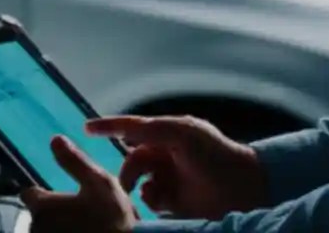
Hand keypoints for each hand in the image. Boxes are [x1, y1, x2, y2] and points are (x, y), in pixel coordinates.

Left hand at [20, 136, 136, 232]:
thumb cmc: (111, 220)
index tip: (61, 197)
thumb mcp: (99, 183)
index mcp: (43, 206)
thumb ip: (74, 161)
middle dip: (52, 213)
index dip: (43, 193)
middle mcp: (35, 228)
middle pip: (38, 215)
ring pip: (46, 231)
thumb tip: (55, 139)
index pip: (29, 193)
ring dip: (58, 228)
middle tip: (80, 214)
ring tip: (83, 227)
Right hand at [87, 115, 268, 220]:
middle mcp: (166, 154)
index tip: (86, 128)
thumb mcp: (182, 134)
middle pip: (132, 160)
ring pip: (137, 182)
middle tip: (125, 184)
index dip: (109, 126)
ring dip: (137, 187)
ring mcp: (169, 178)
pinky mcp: (173, 201)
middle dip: (127, 170)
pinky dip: (148, 200)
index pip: (133, 127)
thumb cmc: (215, 154)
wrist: (242, 187)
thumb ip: (153, 129)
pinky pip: (148, 200)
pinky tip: (158, 201)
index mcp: (168, 134)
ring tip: (148, 194)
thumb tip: (127, 132)